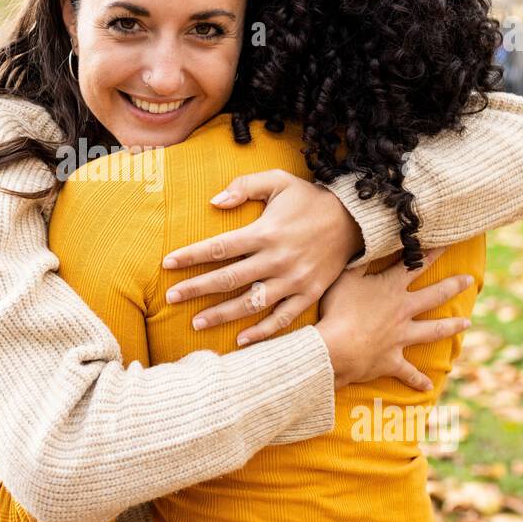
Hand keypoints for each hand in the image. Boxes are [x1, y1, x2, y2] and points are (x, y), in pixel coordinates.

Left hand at [160, 170, 363, 345]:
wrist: (354, 219)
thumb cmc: (309, 199)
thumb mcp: (278, 181)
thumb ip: (244, 187)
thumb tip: (213, 201)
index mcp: (265, 232)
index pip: (219, 247)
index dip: (191, 256)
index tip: (167, 263)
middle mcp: (278, 259)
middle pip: (229, 278)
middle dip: (196, 289)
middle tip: (171, 297)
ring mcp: (294, 280)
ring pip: (252, 303)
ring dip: (222, 315)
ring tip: (196, 323)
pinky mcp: (310, 294)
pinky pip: (284, 318)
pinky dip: (263, 332)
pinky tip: (241, 340)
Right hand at [315, 247, 473, 391]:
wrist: (337, 348)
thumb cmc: (338, 310)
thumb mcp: (345, 278)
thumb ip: (360, 261)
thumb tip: (370, 243)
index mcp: (391, 288)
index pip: (415, 264)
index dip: (431, 251)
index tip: (447, 241)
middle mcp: (402, 311)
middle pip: (434, 296)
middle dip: (453, 286)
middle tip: (469, 279)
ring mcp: (401, 337)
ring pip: (433, 331)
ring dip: (451, 327)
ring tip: (466, 323)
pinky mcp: (392, 360)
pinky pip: (408, 372)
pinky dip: (418, 380)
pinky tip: (428, 386)